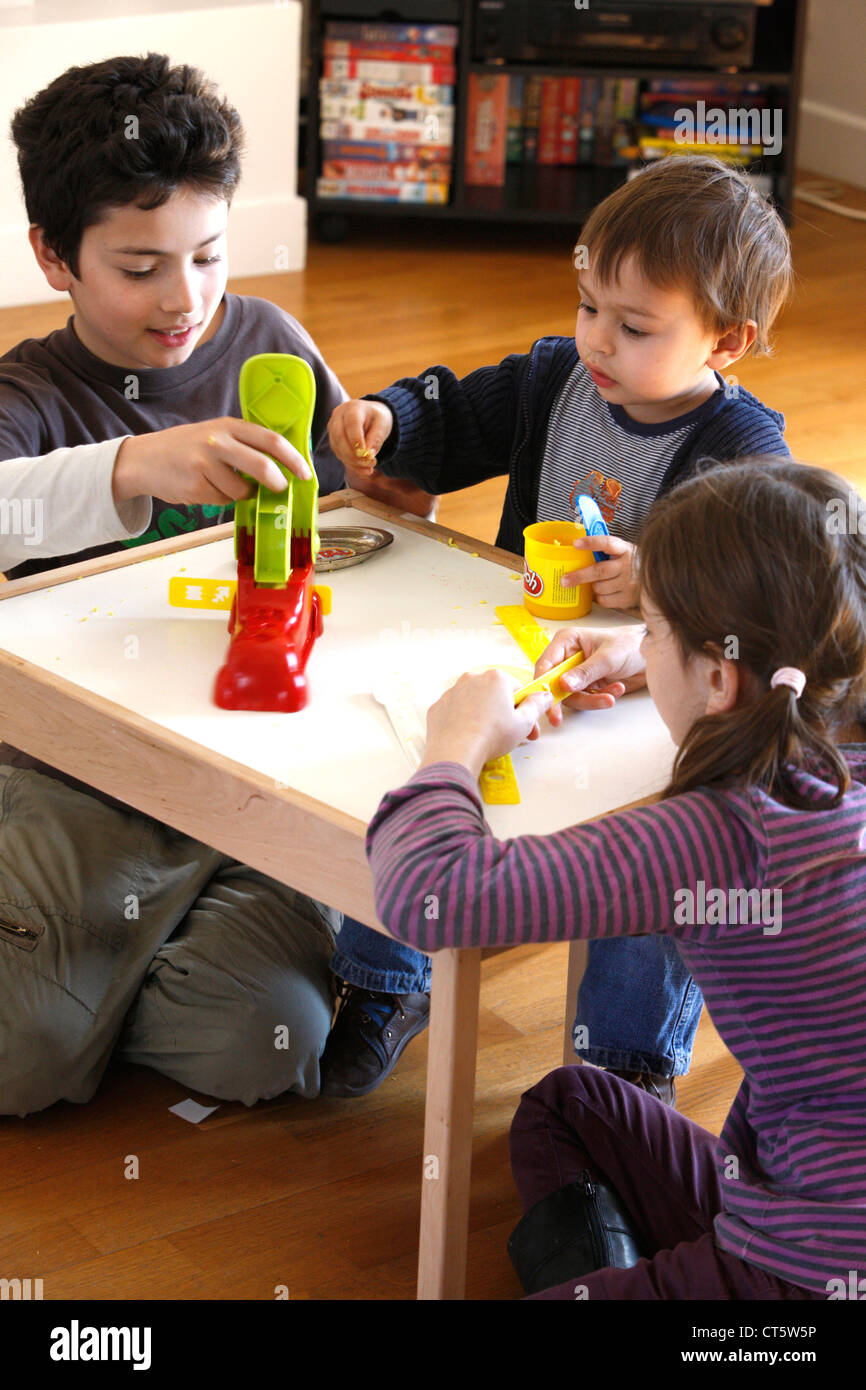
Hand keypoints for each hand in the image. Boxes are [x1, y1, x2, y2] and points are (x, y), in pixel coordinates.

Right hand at [112, 418, 308, 506]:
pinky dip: (220, 499)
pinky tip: (204, 487)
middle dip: (277, 483)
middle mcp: (218, 442)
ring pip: (242, 490)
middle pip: (262, 467)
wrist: (144, 459)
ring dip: (241, 494)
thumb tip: (282, 468)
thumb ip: (244, 445)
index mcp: (229, 426)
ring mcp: (204, 464)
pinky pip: (222, 500)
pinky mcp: (195, 485)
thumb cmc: (186, 448)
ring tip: (224, 484)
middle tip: (280, 489)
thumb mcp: (215, 435)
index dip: (293, 459)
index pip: (271, 441)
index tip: (305, 473)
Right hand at [328, 399, 393, 474]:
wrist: (370, 417)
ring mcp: (333, 429)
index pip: (351, 423)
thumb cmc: (377, 419)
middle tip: (369, 463)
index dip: (356, 439)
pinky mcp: (333, 441)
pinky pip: (339, 455)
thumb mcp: (383, 425)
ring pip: (338, 448)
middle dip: (354, 454)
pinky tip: (364, 469)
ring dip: (354, 461)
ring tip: (370, 467)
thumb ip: (376, 438)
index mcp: (353, 408)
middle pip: (340, 437)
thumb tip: (367, 454)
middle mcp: (338, 416)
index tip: (365, 454)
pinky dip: (351, 464)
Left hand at [420, 670, 553, 778]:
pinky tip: (470, 736)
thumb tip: (544, 696)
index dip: (525, 708)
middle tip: (510, 734)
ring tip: (488, 737)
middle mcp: (472, 678)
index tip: (526, 724)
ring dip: (484, 715)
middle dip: (505, 712)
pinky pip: (457, 710)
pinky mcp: (439, 706)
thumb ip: (537, 705)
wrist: (455, 753)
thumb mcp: (524, 722)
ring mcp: (453, 691)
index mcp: (496, 678)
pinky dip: (464, 720)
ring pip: (475, 701)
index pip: (518, 688)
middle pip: (496, 694)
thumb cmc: (490, 737)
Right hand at [535, 626, 646, 728]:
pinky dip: (601, 698)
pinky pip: (587, 699)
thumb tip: (563, 686)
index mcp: (566, 642)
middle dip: (576, 697)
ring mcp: (577, 673)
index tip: (549, 702)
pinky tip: (617, 689)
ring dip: (593, 699)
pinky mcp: (588, 686)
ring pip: (573, 696)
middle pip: (556, 685)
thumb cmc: (629, 644)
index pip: (545, 665)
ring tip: (613, 695)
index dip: (544, 684)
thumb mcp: (607, 658)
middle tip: (590, 704)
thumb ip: (585, 673)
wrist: (650, 655)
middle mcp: (568, 657)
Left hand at [562, 535, 638, 609]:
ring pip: (600, 587)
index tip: (576, 543)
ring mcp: (629, 583)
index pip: (607, 543)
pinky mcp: (628, 598)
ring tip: (597, 582)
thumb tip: (576, 545)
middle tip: (564, 580)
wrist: (655, 578)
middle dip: (579, 576)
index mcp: (625, 549)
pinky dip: (600, 597)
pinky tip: (606, 591)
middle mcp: (628, 565)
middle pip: (599, 571)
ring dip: (593, 586)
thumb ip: (604, 549)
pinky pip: (605, 600)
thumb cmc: (630, 563)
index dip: (591, 543)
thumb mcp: (622, 551)